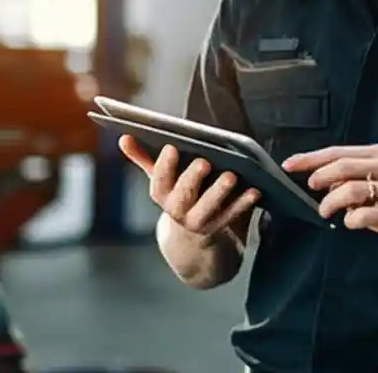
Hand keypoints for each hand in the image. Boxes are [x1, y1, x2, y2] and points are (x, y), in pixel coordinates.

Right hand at [118, 135, 259, 240]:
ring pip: (207, 208)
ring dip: (219, 192)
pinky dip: (243, 204)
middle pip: (182, 195)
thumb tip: (123, 138)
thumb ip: (143, 158)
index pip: (158, 180)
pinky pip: (231, 216)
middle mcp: (176, 210)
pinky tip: (254, 190)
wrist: (189, 239)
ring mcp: (197, 222)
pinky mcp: (218, 228)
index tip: (171, 147)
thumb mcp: (160, 178)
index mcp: (161, 195)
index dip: (164, 166)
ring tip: (232, 175)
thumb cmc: (177, 194)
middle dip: (192, 178)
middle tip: (205, 161)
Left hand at [283, 144, 377, 255]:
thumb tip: (318, 176)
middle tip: (311, 187)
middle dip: (320, 175)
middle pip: (344, 166)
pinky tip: (351, 222)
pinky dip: (352, 219)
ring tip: (326, 211)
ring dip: (332, 202)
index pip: (338, 152)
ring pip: (353, 189)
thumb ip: (346, 178)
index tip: (289, 165)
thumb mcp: (370, 183)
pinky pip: (367, 215)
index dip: (310, 158)